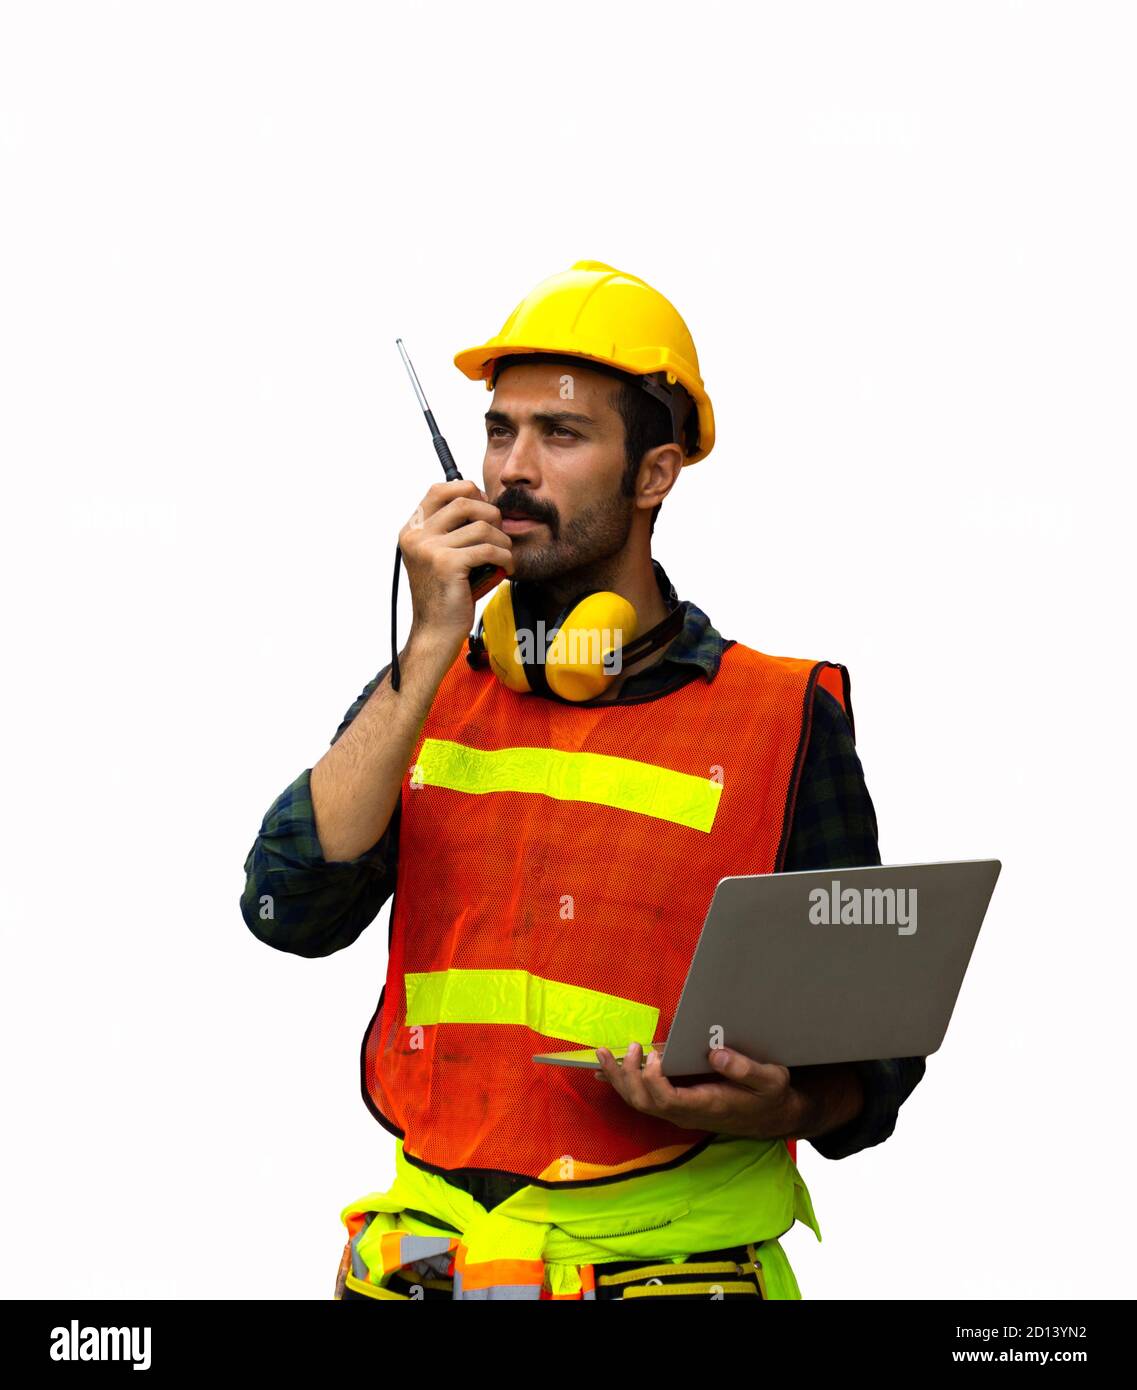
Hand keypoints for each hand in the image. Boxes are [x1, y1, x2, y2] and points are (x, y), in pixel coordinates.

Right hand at [398, 480, 513, 653]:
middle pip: (464, 500)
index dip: (466, 490)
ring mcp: (429, 549)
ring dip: (502, 540)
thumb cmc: (445, 594)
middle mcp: (416, 536)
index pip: (439, 489)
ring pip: (481, 526)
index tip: (484, 508)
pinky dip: (505, 557)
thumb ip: (449, 529)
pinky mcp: (447, 564)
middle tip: (500, 534)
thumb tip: (478, 497)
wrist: (435, 632)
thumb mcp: (440, 556)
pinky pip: (488, 549)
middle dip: (491, 513)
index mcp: (412, 530)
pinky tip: (506, 567)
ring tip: (504, 555)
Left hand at [593, 1043, 802, 1140]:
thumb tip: (716, 1053)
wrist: (771, 1116)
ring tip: (603, 1053)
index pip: (668, 1100)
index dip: (653, 1079)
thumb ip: (745, 1069)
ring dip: (618, 1078)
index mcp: (706, 1106)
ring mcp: (679, 1111)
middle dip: (627, 1076)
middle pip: (644, 1102)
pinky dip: (624, 1082)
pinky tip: (609, 1068)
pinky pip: (643, 1097)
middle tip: (628, 1047)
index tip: (654, 1054)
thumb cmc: (770, 1097)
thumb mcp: (771, 1080)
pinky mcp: (676, 1105)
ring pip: (639, 1101)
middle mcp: (686, 1113)